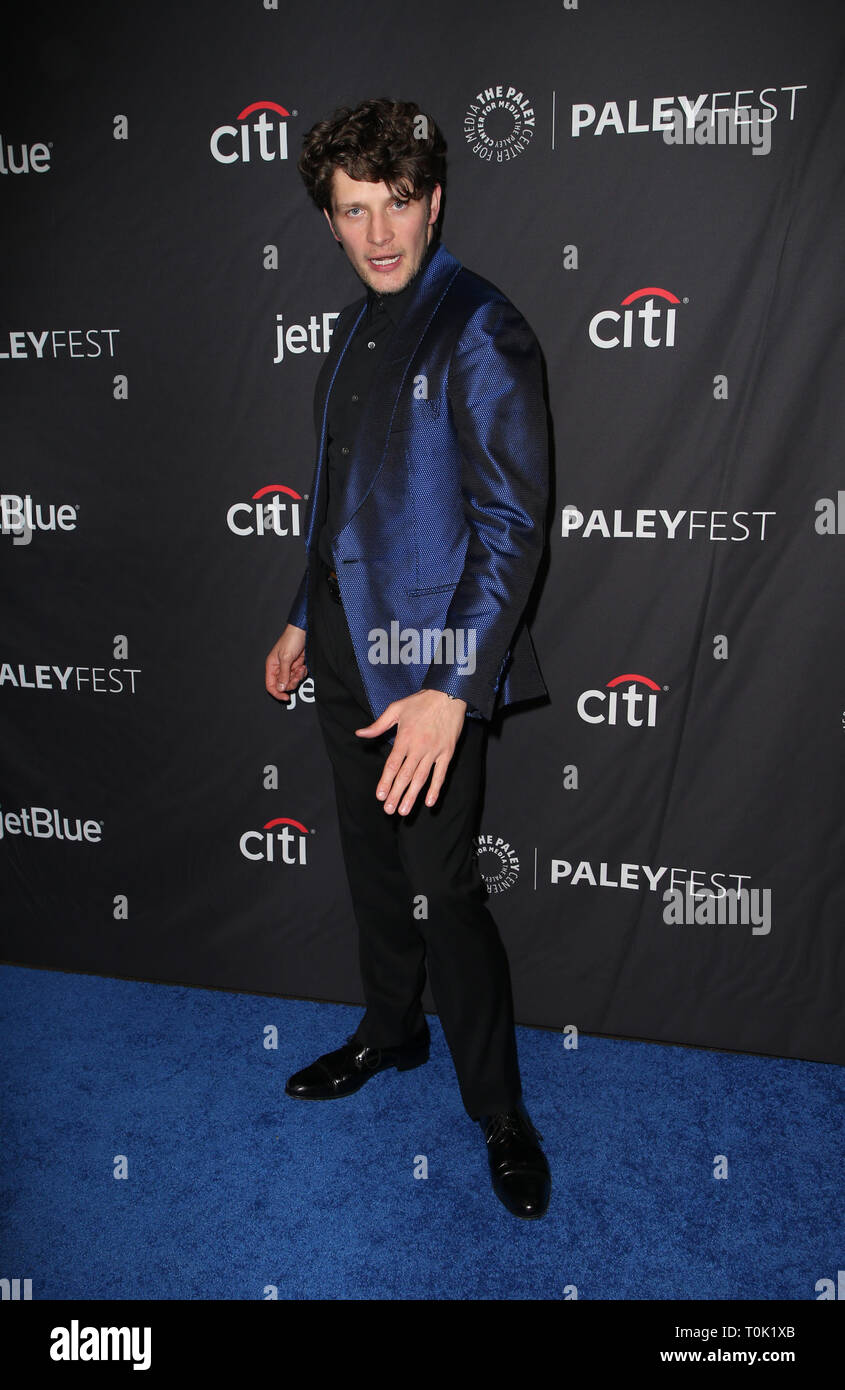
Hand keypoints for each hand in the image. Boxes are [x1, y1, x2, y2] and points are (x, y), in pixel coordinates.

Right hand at [265, 624, 306, 701]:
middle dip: (291, 682)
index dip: (277, 692)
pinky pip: (299, 675)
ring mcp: (289, 667)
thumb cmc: (291, 639)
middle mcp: (279, 668)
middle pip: (283, 685)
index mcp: (272, 666)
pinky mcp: (297, 665)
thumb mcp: (286, 658)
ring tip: (300, 668)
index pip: (270, 685)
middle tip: (296, 676)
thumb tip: (280, 688)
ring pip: (292, 681)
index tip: (285, 697)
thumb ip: (283, 674)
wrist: (304, 631)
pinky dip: (302, 673)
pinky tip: (303, 665)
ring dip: (298, 677)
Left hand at [355, 689, 467, 814]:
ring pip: (421, 778)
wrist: (448, 695)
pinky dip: (436, 789)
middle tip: (389, 810)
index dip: (385, 782)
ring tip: (405, 811)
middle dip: (396, 794)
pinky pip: (441, 774)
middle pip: (405, 775)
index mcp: (404, 738)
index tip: (380, 796)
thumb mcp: (395, 709)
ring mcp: (434, 751)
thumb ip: (378, 725)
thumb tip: (360, 733)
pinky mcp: (447, 753)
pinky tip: (429, 802)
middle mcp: (419, 747)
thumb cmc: (420, 701)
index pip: (392, 765)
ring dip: (412, 796)